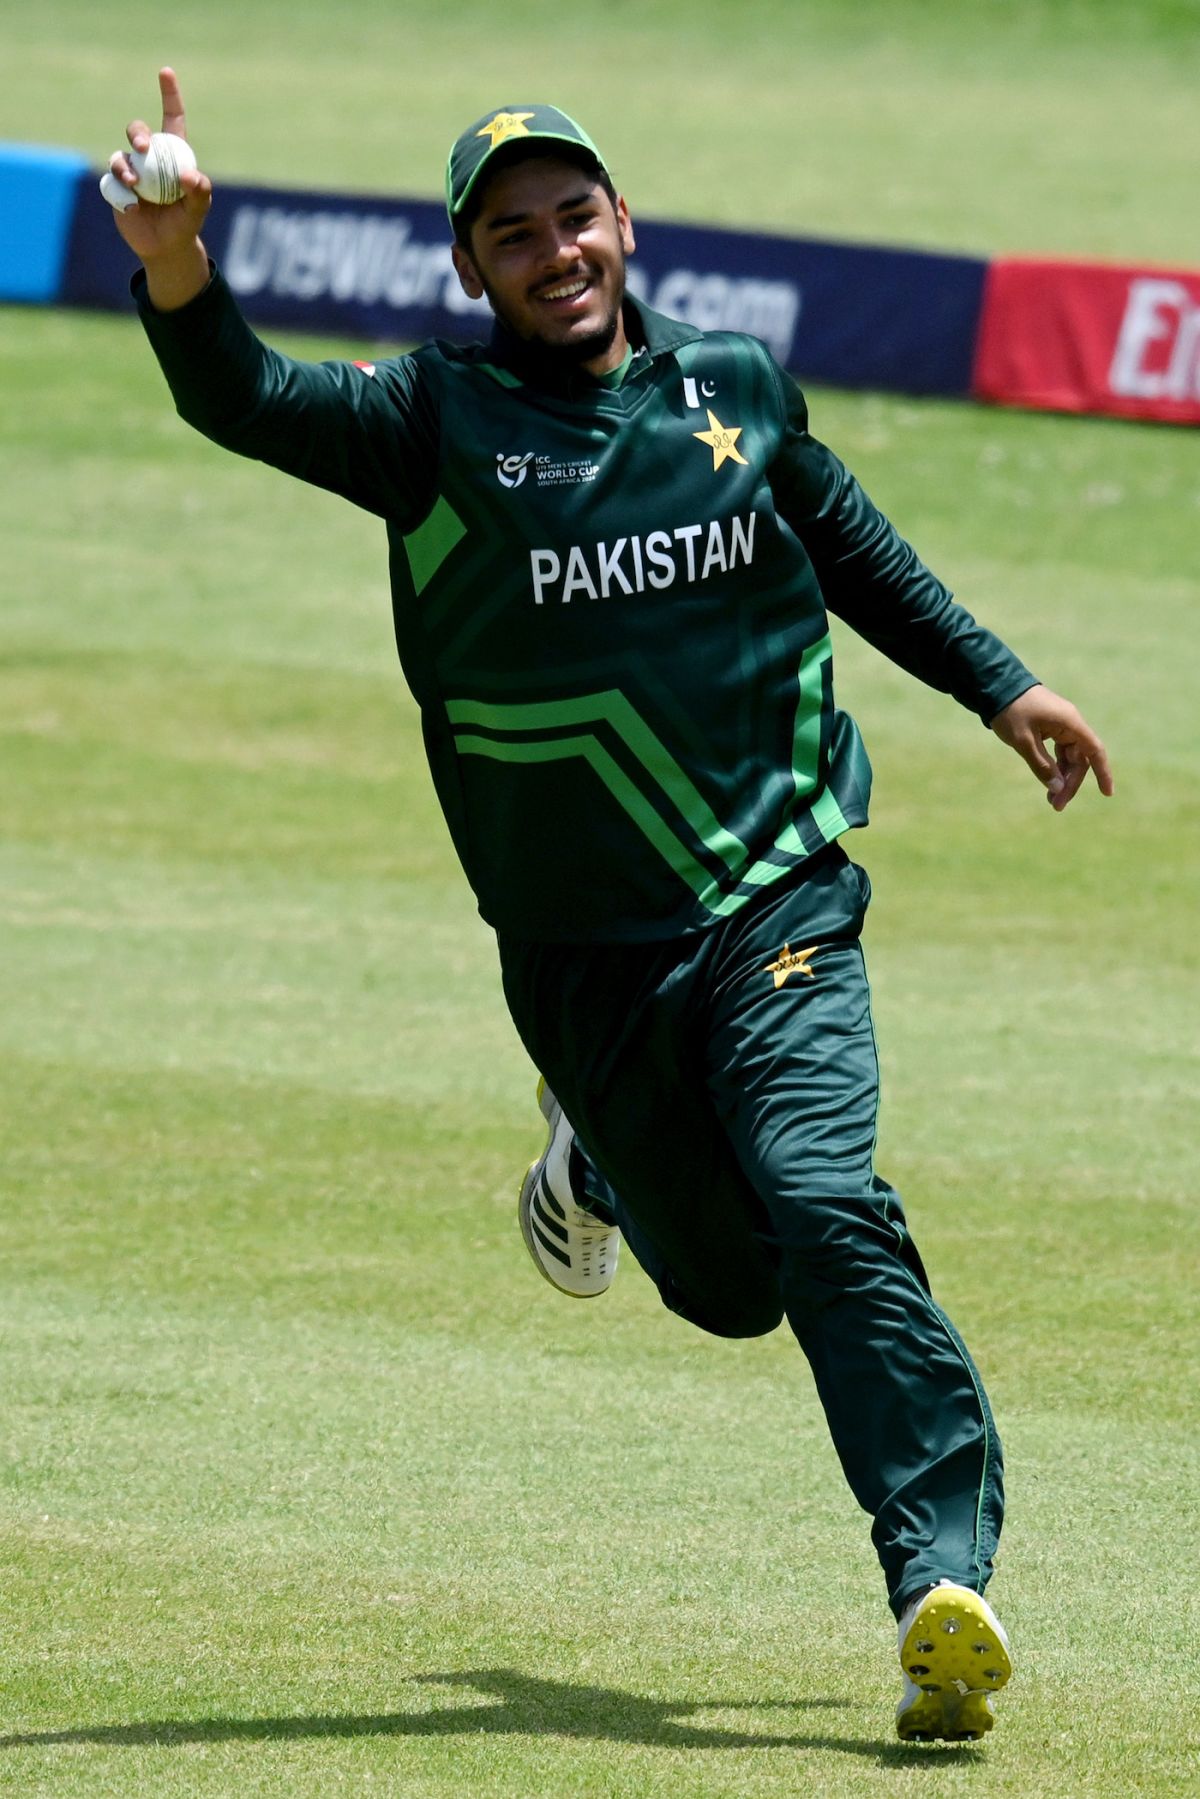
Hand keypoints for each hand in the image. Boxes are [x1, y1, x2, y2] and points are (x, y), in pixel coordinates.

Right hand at [109, 68, 210, 306]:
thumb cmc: (185, 223)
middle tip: (143, 147)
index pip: (171, 117)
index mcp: (173, 154)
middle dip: (137, 133)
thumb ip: (201, 191)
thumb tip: (191, 176)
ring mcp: (131, 171)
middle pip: (138, 131)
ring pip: (120, 156)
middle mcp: (149, 158)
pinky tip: (132, 208)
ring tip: (135, 185)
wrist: (165, 248)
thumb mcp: (199, 209)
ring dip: (125, 167)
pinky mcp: (116, 188)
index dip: (169, 94)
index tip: (165, 72)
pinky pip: (111, 182)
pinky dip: (121, 194)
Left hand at [990, 684, 1113, 811]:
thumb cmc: (1010, 712)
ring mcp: (1060, 724)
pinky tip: (1048, 782)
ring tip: (1051, 800)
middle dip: (1070, 783)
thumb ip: (1043, 766)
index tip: (1107, 793)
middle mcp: (1070, 723)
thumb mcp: (1024, 743)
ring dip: (1062, 778)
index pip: (1094, 751)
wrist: (995, 686)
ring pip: (1068, 757)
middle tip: (1056, 806)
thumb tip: (1058, 789)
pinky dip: (1054, 767)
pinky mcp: (1050, 726)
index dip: (1102, 772)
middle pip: (1079, 759)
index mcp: (1070, 723)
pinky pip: (1058, 750)